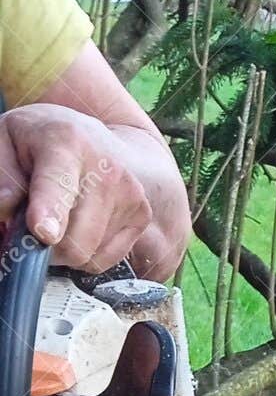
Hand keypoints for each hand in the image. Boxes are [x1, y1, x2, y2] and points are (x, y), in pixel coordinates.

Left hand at [0, 103, 155, 272]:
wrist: (90, 135)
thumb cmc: (40, 142)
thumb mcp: (5, 144)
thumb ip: (2, 178)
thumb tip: (7, 212)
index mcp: (66, 143)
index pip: (58, 185)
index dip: (50, 212)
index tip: (44, 233)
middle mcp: (107, 170)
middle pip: (74, 239)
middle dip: (45, 248)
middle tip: (32, 230)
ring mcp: (130, 194)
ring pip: (88, 254)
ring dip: (65, 250)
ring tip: (59, 221)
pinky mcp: (142, 214)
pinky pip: (104, 259)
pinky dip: (86, 253)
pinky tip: (81, 228)